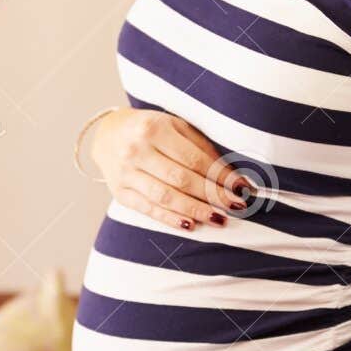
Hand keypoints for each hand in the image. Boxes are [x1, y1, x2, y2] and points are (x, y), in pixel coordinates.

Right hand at [90, 106, 252, 229]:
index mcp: (154, 128)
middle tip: (237, 206)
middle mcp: (137, 150)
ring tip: (218, 219)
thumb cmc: (150, 129)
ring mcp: (126, 173)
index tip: (242, 188)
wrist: (108, 134)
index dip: (220, 175)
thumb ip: (200, 147)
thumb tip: (230, 175)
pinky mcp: (120, 192)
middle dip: (213, 195)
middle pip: (182, 179)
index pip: (195, 158)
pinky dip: (170, 219)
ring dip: (195, 210)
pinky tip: (191, 224)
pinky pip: (149, 209)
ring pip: (166, 197)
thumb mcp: (175, 126)